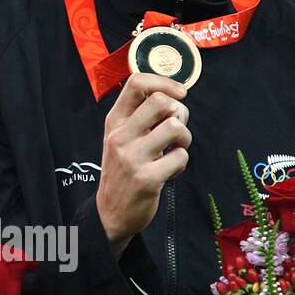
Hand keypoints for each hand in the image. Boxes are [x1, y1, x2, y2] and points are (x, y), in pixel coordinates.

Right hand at [96, 73, 191, 255]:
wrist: (110, 212)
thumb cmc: (122, 170)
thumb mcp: (120, 138)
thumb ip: (140, 116)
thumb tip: (172, 96)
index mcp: (114, 121)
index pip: (136, 83)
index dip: (164, 82)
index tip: (179, 93)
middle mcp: (120, 136)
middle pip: (161, 102)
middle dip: (179, 112)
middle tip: (176, 127)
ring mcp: (132, 157)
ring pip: (176, 128)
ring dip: (184, 139)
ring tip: (174, 150)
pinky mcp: (147, 178)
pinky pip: (181, 157)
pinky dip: (181, 163)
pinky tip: (169, 170)